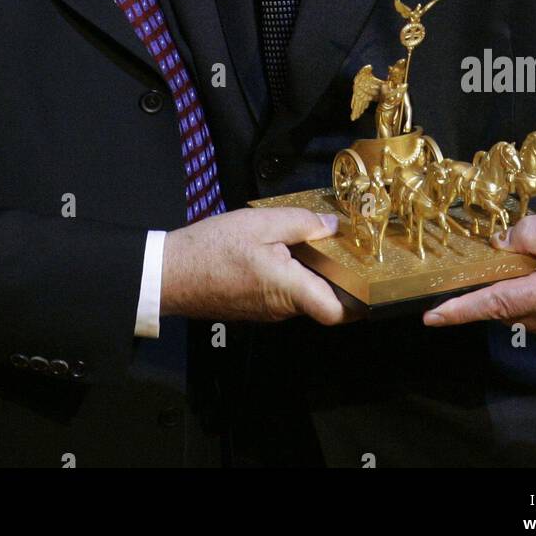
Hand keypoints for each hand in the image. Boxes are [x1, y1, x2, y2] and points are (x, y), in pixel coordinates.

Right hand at [161, 206, 345, 325]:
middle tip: (332, 241)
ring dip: (305, 271)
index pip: (336, 312)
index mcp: (289, 288)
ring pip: (299, 294)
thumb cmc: (213, 248)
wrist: (170, 272)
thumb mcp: (261, 223)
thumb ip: (301, 224)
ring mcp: (266, 311)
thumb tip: (332, 226)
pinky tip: (272, 249)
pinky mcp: (252, 307)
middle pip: (320, 298)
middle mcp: (281, 308)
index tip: (365, 276)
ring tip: (299, 239)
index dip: (357, 300)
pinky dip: (284, 274)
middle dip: (330, 273)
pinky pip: (279, 292)